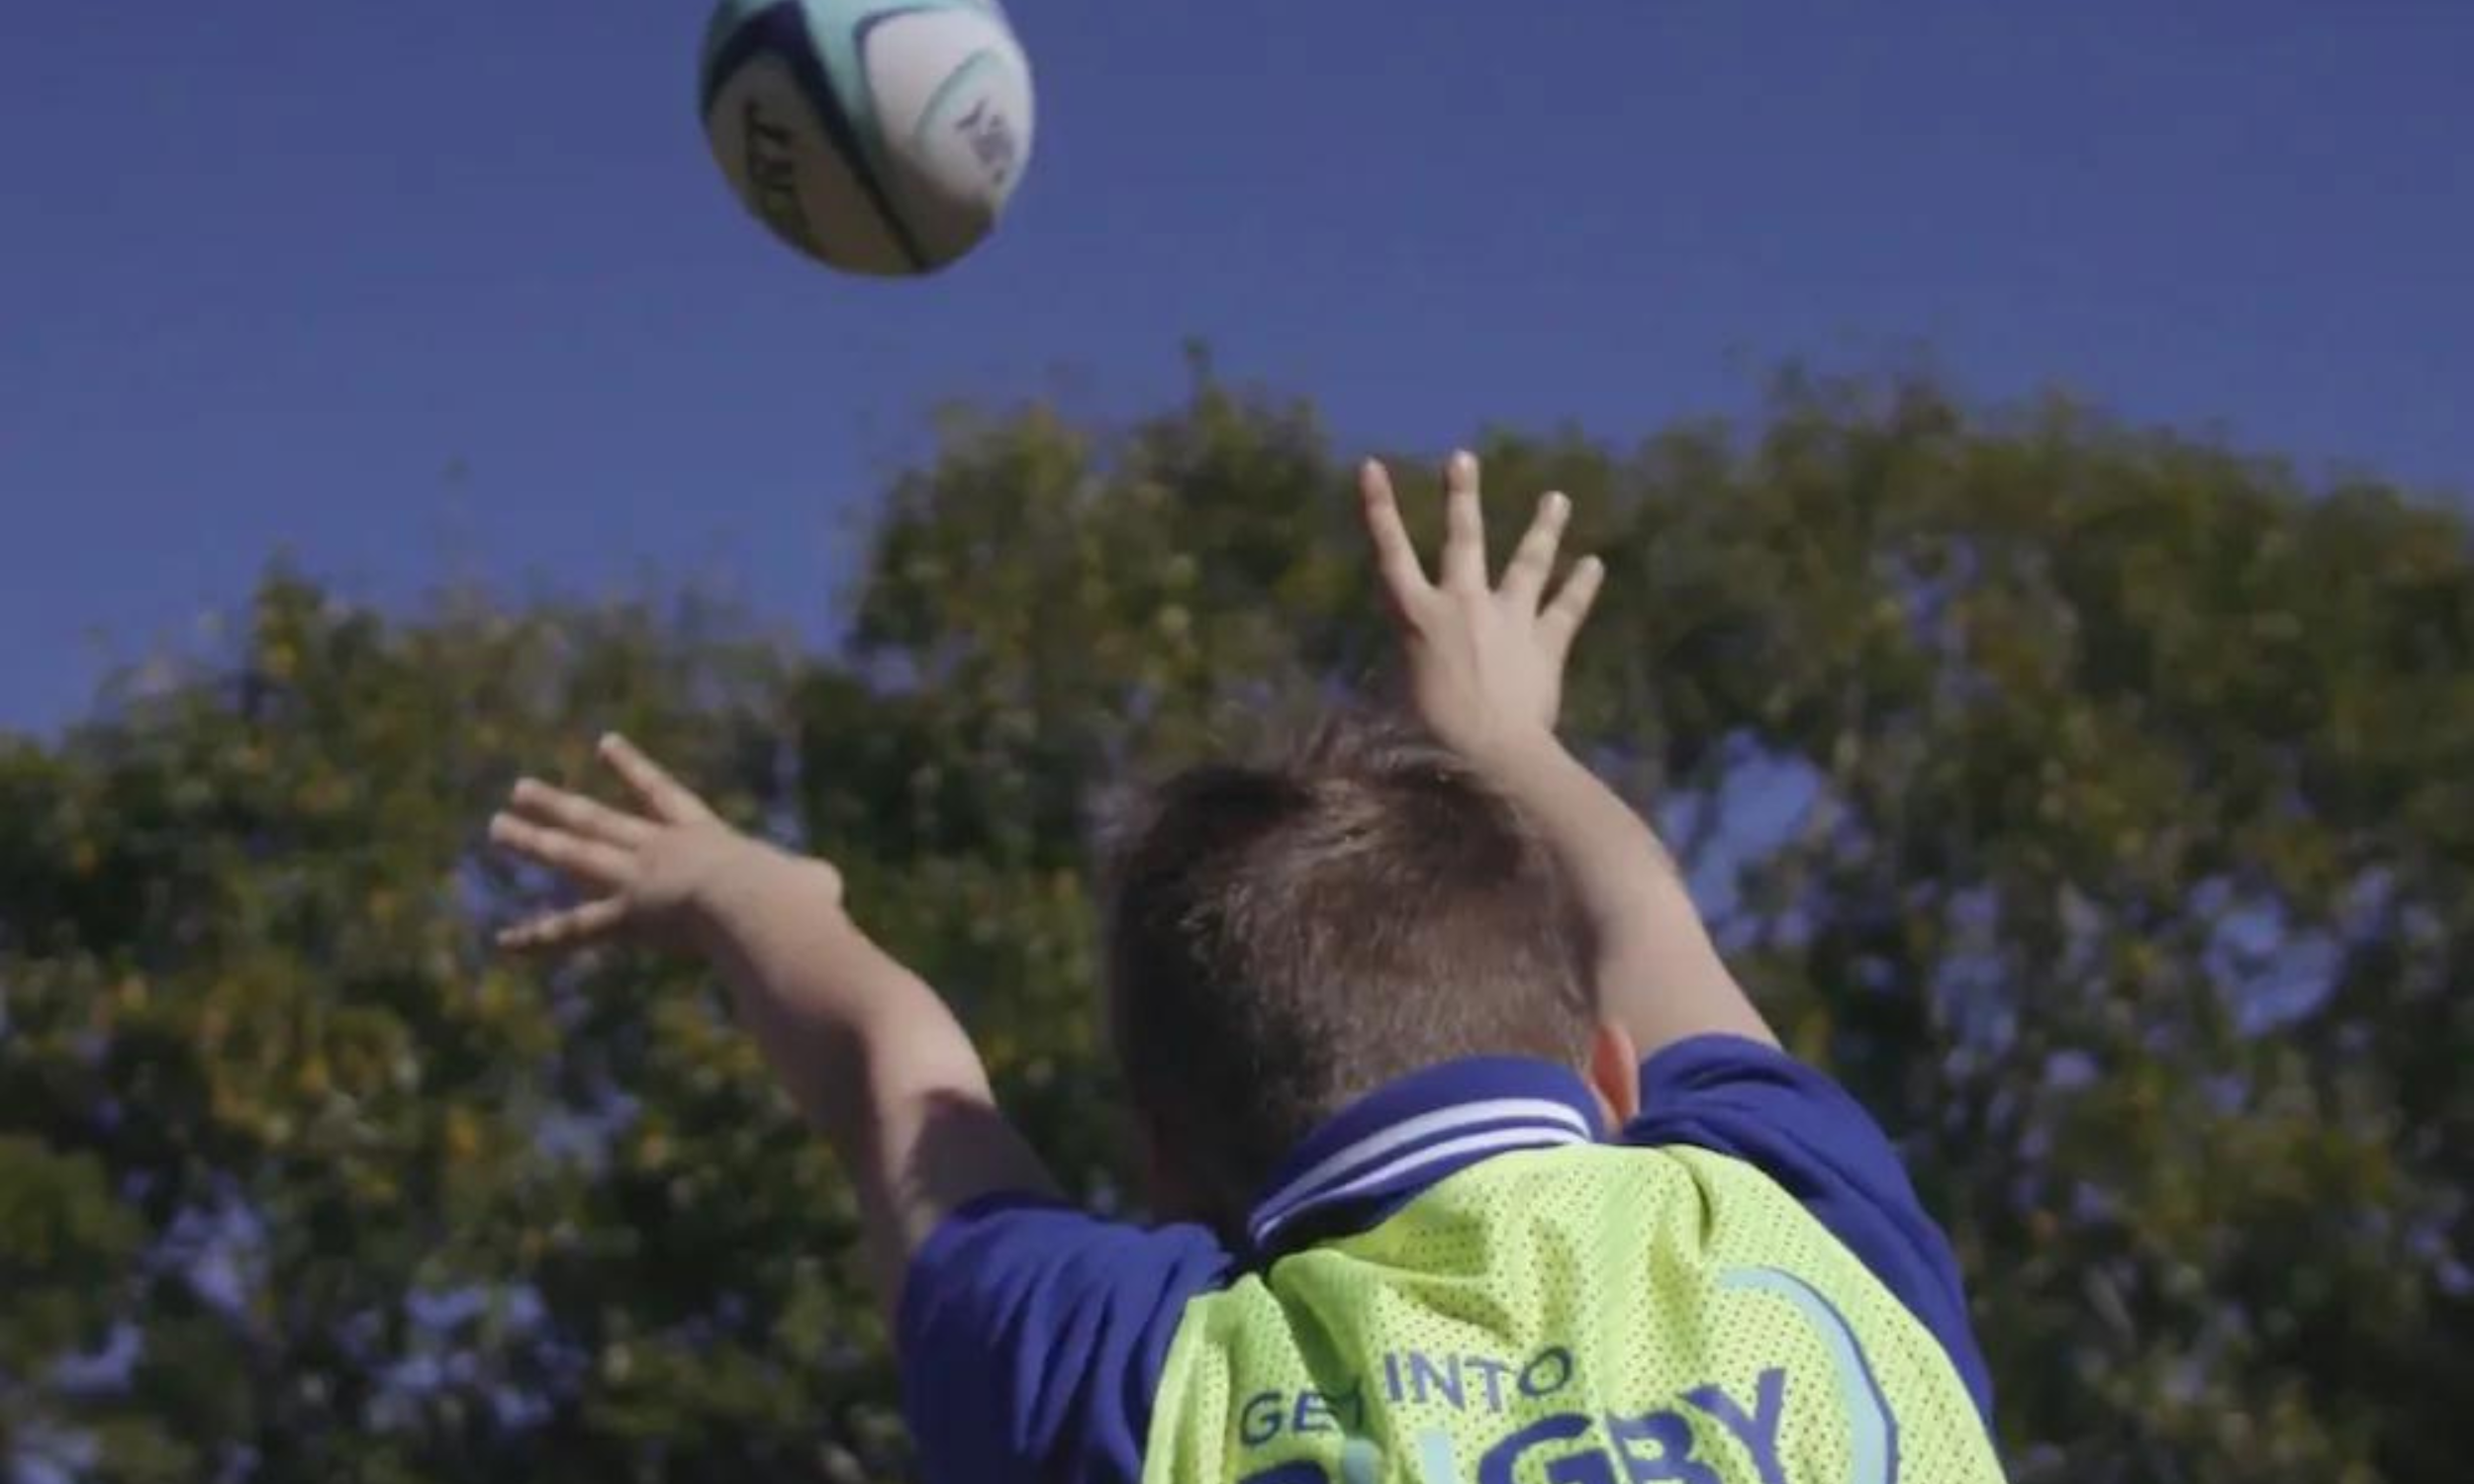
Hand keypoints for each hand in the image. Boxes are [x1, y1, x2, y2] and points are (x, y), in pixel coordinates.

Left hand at [488, 733, 829, 952]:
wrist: (764, 906)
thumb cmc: (797, 897)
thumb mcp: (810, 882)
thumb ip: (810, 880)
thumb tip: (823, 885)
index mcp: (703, 835)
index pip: (662, 794)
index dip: (633, 768)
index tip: (604, 743)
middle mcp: (660, 850)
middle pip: (599, 820)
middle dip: (558, 804)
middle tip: (520, 787)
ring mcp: (639, 879)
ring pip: (574, 856)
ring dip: (533, 840)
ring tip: (497, 826)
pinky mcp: (628, 916)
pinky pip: (575, 930)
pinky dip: (539, 938)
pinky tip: (504, 942)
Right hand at [1357, 450, 1605, 763]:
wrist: (1492, 755)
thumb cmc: (1432, 739)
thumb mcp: (1408, 691)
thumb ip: (1419, 659)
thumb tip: (1425, 654)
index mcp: (1418, 617)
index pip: (1390, 552)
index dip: (1378, 507)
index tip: (1372, 467)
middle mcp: (1462, 605)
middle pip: (1463, 538)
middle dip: (1462, 495)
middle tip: (1463, 457)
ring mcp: (1508, 619)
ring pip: (1527, 562)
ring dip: (1543, 528)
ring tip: (1557, 498)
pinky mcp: (1545, 643)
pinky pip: (1566, 609)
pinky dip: (1580, 585)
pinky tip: (1594, 563)